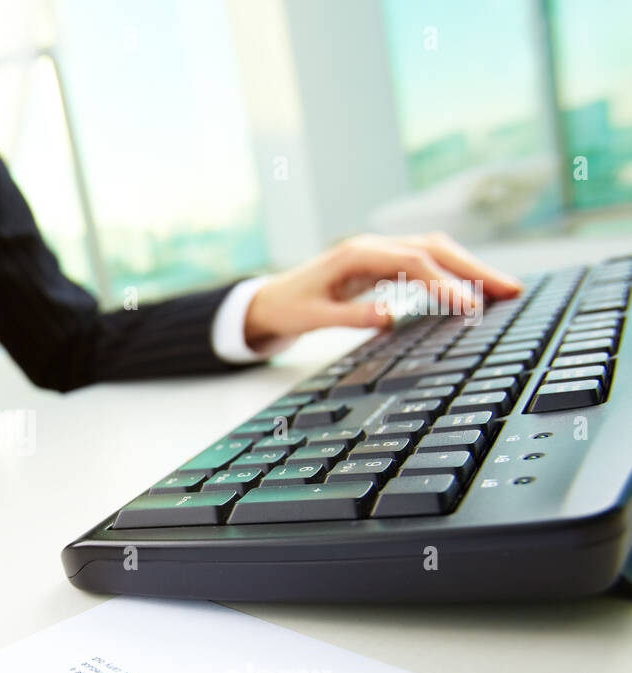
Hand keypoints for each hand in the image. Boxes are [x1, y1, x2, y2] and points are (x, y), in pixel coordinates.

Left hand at [244, 232, 523, 348]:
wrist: (268, 299)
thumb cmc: (289, 308)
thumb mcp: (314, 318)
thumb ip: (351, 316)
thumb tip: (391, 316)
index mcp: (357, 255)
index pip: (414, 262)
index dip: (445, 283)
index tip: (471, 306)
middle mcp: (372, 246)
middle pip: (434, 247)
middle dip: (474, 267)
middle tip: (512, 289)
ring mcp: (379, 252)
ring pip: (434, 250)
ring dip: (470, 267)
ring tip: (505, 289)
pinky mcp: (382, 262)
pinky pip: (425, 261)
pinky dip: (452, 272)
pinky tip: (473, 289)